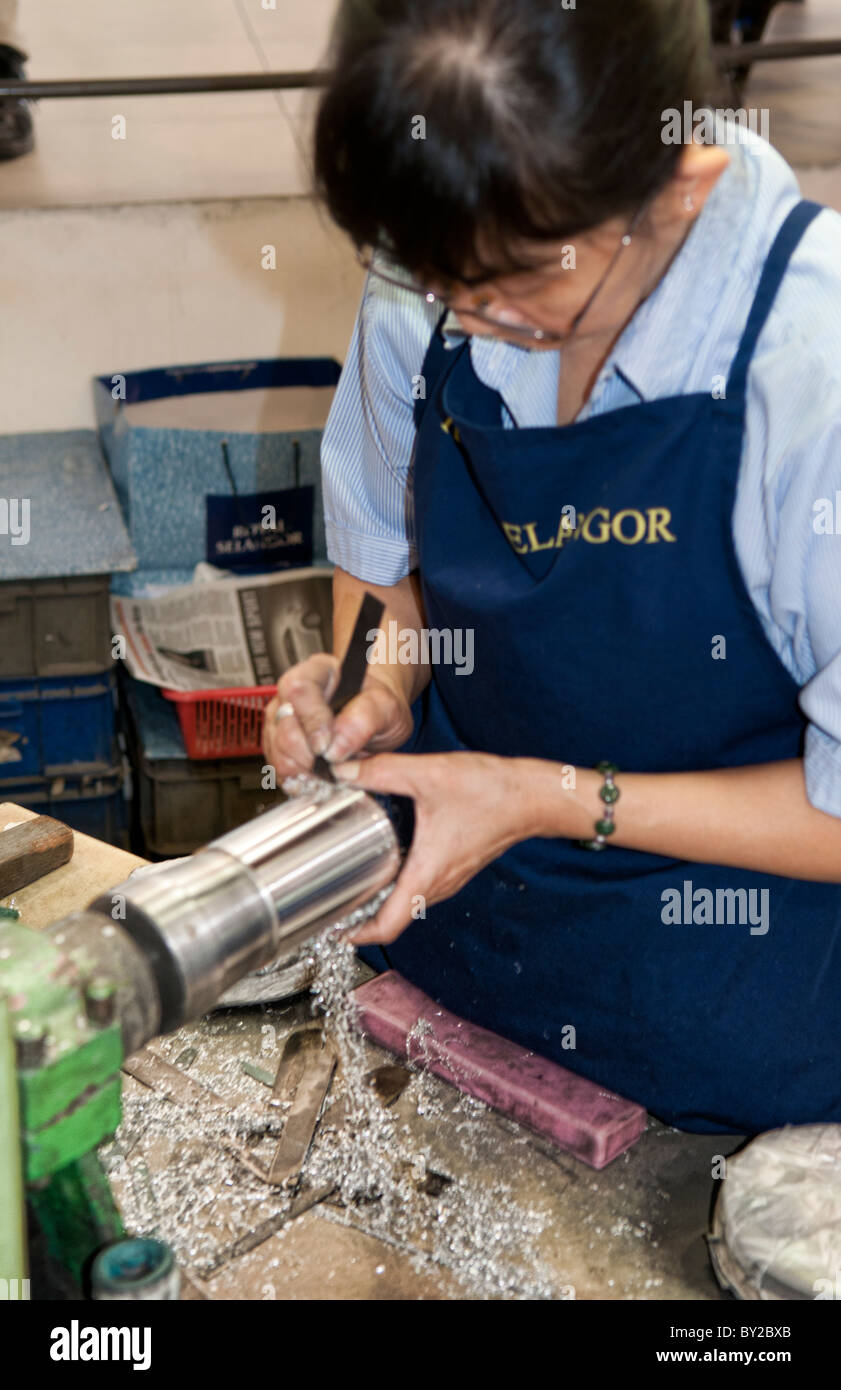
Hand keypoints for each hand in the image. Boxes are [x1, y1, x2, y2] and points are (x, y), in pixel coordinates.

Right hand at [262, 654, 413, 778]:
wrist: (375, 724)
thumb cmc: (378, 707)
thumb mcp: (386, 706)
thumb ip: (365, 718)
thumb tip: (336, 746)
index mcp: (319, 672)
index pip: (299, 689)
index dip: (311, 722)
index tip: (327, 747)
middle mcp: (293, 694)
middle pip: (282, 724)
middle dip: (307, 754)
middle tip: (333, 765)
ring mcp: (281, 720)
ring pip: (276, 749)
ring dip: (303, 769)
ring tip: (331, 771)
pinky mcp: (278, 746)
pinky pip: (278, 768)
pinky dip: (299, 779)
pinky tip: (320, 777)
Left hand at [335, 751, 538, 944]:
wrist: (534, 795)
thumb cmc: (490, 791)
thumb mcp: (428, 773)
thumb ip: (382, 770)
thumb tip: (343, 771)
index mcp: (426, 873)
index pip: (387, 926)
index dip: (355, 933)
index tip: (330, 928)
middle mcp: (439, 884)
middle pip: (393, 918)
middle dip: (359, 916)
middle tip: (330, 901)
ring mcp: (450, 878)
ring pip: (407, 902)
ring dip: (379, 900)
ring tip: (350, 881)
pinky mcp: (456, 866)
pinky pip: (420, 885)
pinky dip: (397, 883)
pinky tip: (385, 858)